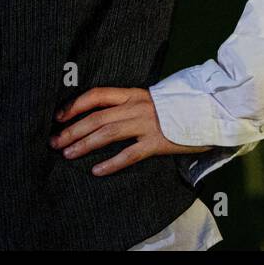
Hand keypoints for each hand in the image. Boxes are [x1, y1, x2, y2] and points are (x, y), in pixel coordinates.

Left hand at [49, 86, 212, 176]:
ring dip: (84, 144)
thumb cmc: (178, 106)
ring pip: (108, 133)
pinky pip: (130, 154)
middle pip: (96, 117)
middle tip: (54, 142)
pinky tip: (97, 171)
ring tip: (68, 154)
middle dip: (72, 130)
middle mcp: (136, 106)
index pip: (97, 95)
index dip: (75, 105)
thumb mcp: (150, 99)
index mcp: (133, 94)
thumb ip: (129, 104)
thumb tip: (102, 114)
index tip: (59, 117)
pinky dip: (112, 163)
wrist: (210, 108)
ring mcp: (147, 124)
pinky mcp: (158, 142)